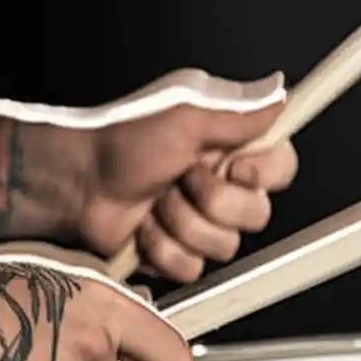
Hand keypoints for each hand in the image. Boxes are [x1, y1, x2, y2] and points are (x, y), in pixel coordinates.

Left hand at [78, 77, 298, 281]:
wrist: (79, 183)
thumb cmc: (122, 142)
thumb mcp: (184, 116)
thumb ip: (239, 113)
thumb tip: (280, 92)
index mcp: (230, 149)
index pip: (282, 168)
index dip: (265, 176)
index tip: (236, 168)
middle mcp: (222, 187)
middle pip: (257, 215)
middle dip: (212, 200)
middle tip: (178, 179)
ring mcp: (200, 224)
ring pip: (224, 246)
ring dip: (181, 223)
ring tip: (155, 202)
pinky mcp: (178, 254)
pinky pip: (193, 268)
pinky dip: (162, 248)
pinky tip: (143, 228)